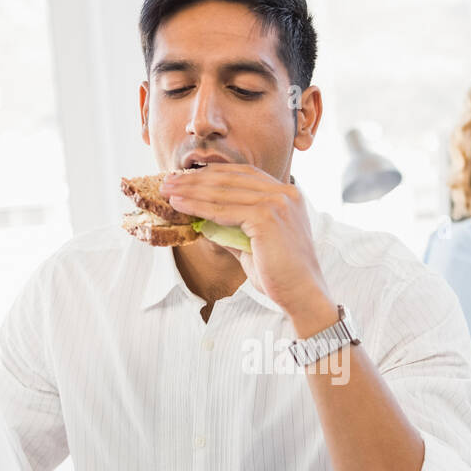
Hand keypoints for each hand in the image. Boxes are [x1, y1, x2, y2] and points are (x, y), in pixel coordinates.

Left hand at [161, 164, 337, 333]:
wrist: (302, 295)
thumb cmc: (280, 275)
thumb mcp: (253, 244)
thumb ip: (232, 228)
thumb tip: (203, 220)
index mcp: (287, 194)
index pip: (243, 175)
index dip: (212, 174)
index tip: (185, 179)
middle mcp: (285, 192)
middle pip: (231, 178)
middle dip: (196, 179)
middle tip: (168, 181)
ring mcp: (278, 202)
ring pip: (224, 191)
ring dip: (191, 190)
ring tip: (167, 191)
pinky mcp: (267, 217)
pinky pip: (224, 209)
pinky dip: (199, 206)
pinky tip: (180, 206)